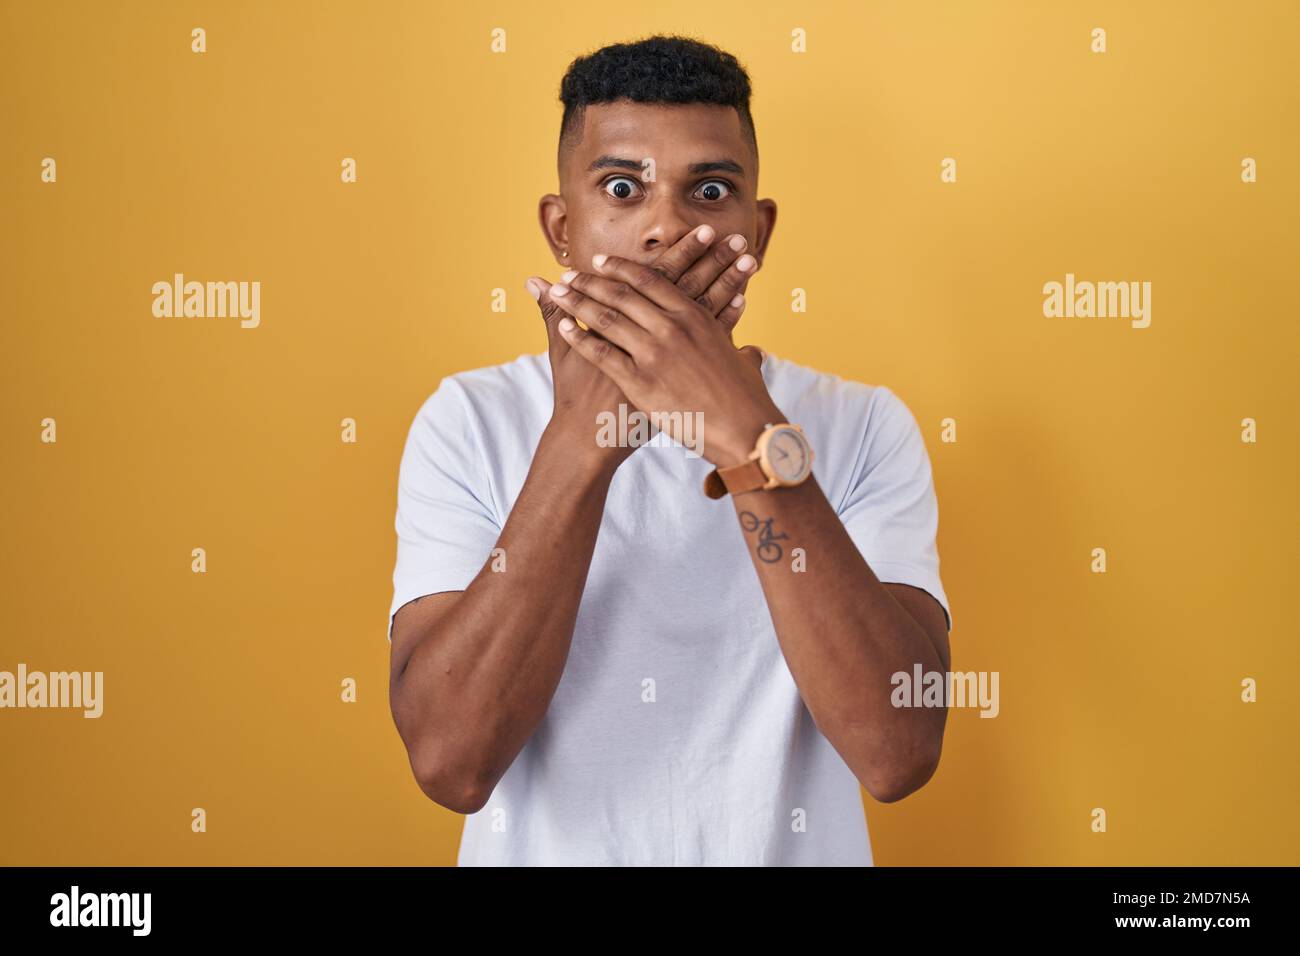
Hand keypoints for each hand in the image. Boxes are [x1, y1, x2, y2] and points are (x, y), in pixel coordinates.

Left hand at [545, 254, 781, 467]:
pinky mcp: (641, 383)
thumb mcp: (742, 363)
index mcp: (694, 317)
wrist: (744, 432)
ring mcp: (654, 354)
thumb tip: (749, 349)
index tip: (600, 260)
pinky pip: (600, 354)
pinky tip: (562, 328)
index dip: (620, 268)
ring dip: (577, 301)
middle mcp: (671, 328)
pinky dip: (578, 338)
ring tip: (558, 291)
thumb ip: (737, 349)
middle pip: (621, 294)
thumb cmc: (746, 400)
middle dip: (590, 280)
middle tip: (568, 272)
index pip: (649, 281)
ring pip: (605, 318)